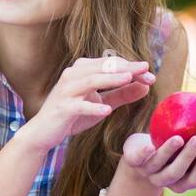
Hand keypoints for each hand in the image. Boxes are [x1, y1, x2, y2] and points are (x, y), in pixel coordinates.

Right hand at [23, 55, 154, 153]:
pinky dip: (93, 107)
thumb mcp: (102, 103)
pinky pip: (78, 106)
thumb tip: (146, 86)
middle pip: (102, 67)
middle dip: (125, 69)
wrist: (44, 131)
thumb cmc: (73, 114)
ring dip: (110, 79)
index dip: (131, 67)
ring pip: (90, 81)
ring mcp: (66, 91)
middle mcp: (73, 75)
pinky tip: (107, 110)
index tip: (150, 74)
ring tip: (128, 79)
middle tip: (146, 71)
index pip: (110, 63)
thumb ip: (122, 94)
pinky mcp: (62, 108)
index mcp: (83, 70)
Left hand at [122, 132, 195, 192]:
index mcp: (178, 183)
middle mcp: (162, 179)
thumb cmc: (171, 154)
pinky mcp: (133, 161)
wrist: (139, 154)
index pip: (193, 179)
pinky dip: (143, 154)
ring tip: (179, 138)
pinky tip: (150, 146)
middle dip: (189, 157)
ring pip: (158, 164)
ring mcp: (147, 171)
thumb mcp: (187, 159)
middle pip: (177, 173)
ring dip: (169, 151)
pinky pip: (136, 159)